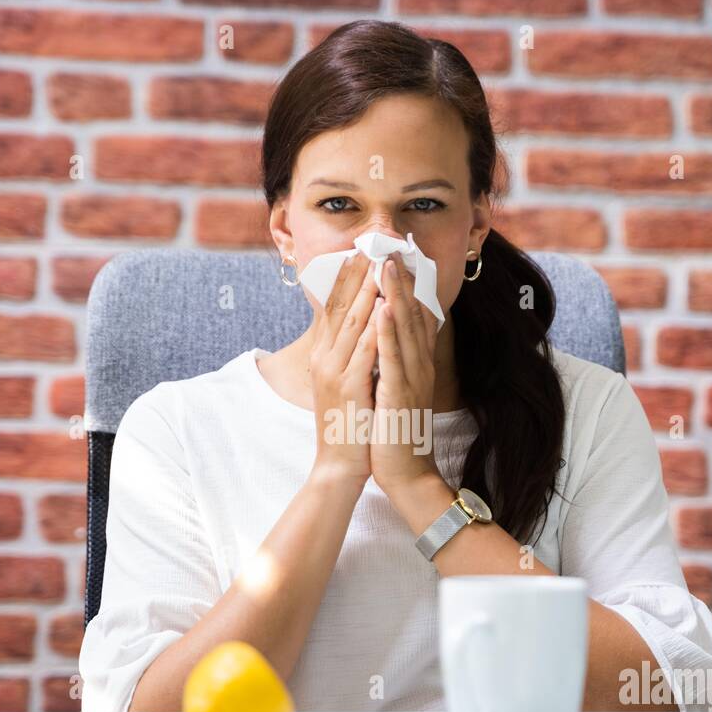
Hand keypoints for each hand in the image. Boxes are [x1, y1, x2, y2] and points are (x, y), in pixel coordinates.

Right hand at [309, 252, 380, 486]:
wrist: (340, 465)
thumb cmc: (350, 426)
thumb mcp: (345, 383)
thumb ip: (351, 355)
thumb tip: (365, 328)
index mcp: (324, 357)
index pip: (334, 309)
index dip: (347, 280)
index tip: (359, 253)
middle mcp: (324, 360)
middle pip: (341, 308)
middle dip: (357, 276)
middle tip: (370, 245)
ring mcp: (335, 373)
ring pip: (353, 323)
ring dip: (368, 292)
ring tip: (380, 264)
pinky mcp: (349, 388)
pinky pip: (365, 351)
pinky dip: (376, 326)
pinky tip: (387, 307)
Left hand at [370, 252, 441, 493]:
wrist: (405, 473)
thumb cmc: (395, 433)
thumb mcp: (394, 389)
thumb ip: (394, 362)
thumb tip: (383, 336)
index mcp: (415, 363)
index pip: (412, 315)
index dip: (406, 284)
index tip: (395, 254)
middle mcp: (418, 365)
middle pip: (411, 313)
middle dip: (401, 278)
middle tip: (392, 244)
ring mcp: (412, 378)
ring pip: (405, 329)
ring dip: (396, 294)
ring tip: (387, 263)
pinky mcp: (400, 394)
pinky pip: (394, 358)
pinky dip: (390, 331)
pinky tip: (384, 308)